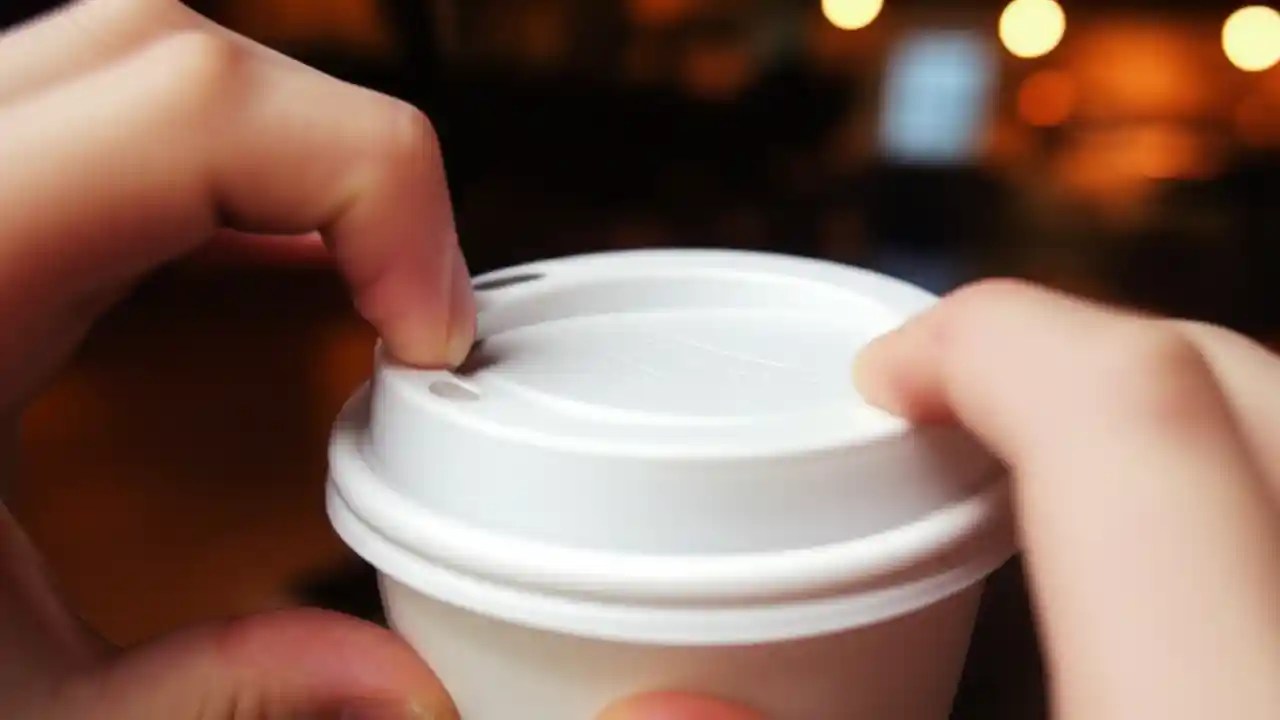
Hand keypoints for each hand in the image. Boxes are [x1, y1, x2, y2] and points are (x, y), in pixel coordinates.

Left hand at [0, 0, 473, 715]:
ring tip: (364, 285)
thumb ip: (223, 686)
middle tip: (414, 315)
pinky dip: (218, 175)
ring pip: (137, 61)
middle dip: (349, 161)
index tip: (430, 335)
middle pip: (176, 55)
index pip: (190, 110)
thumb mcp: (13, 714)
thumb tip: (407, 694)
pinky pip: (99, 126)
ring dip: (286, 156)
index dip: (370, 185)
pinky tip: (271, 261)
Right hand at [634, 280, 1279, 718]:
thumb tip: (658, 703)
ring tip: (1020, 476)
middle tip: (935, 416)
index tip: (882, 374)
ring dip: (1136, 419)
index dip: (983, 342)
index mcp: (1215, 700)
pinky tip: (1126, 571)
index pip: (1123, 411)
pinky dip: (1211, 489)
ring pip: (1272, 431)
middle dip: (1055, 358)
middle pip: (1218, 380)